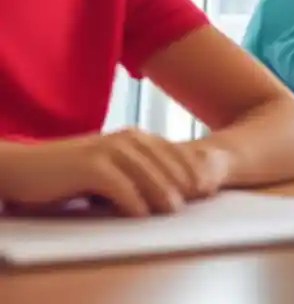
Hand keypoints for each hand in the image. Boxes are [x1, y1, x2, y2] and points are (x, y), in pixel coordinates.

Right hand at [0, 130, 230, 217]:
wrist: (27, 167)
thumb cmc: (72, 171)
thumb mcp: (110, 164)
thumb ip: (136, 170)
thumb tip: (170, 190)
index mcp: (134, 137)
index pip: (172, 153)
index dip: (191, 170)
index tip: (208, 188)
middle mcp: (125, 139)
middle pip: (164, 161)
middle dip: (184, 180)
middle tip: (200, 199)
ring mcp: (107, 150)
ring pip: (146, 173)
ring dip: (163, 192)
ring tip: (174, 210)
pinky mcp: (90, 166)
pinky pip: (119, 185)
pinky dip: (132, 200)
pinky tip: (141, 214)